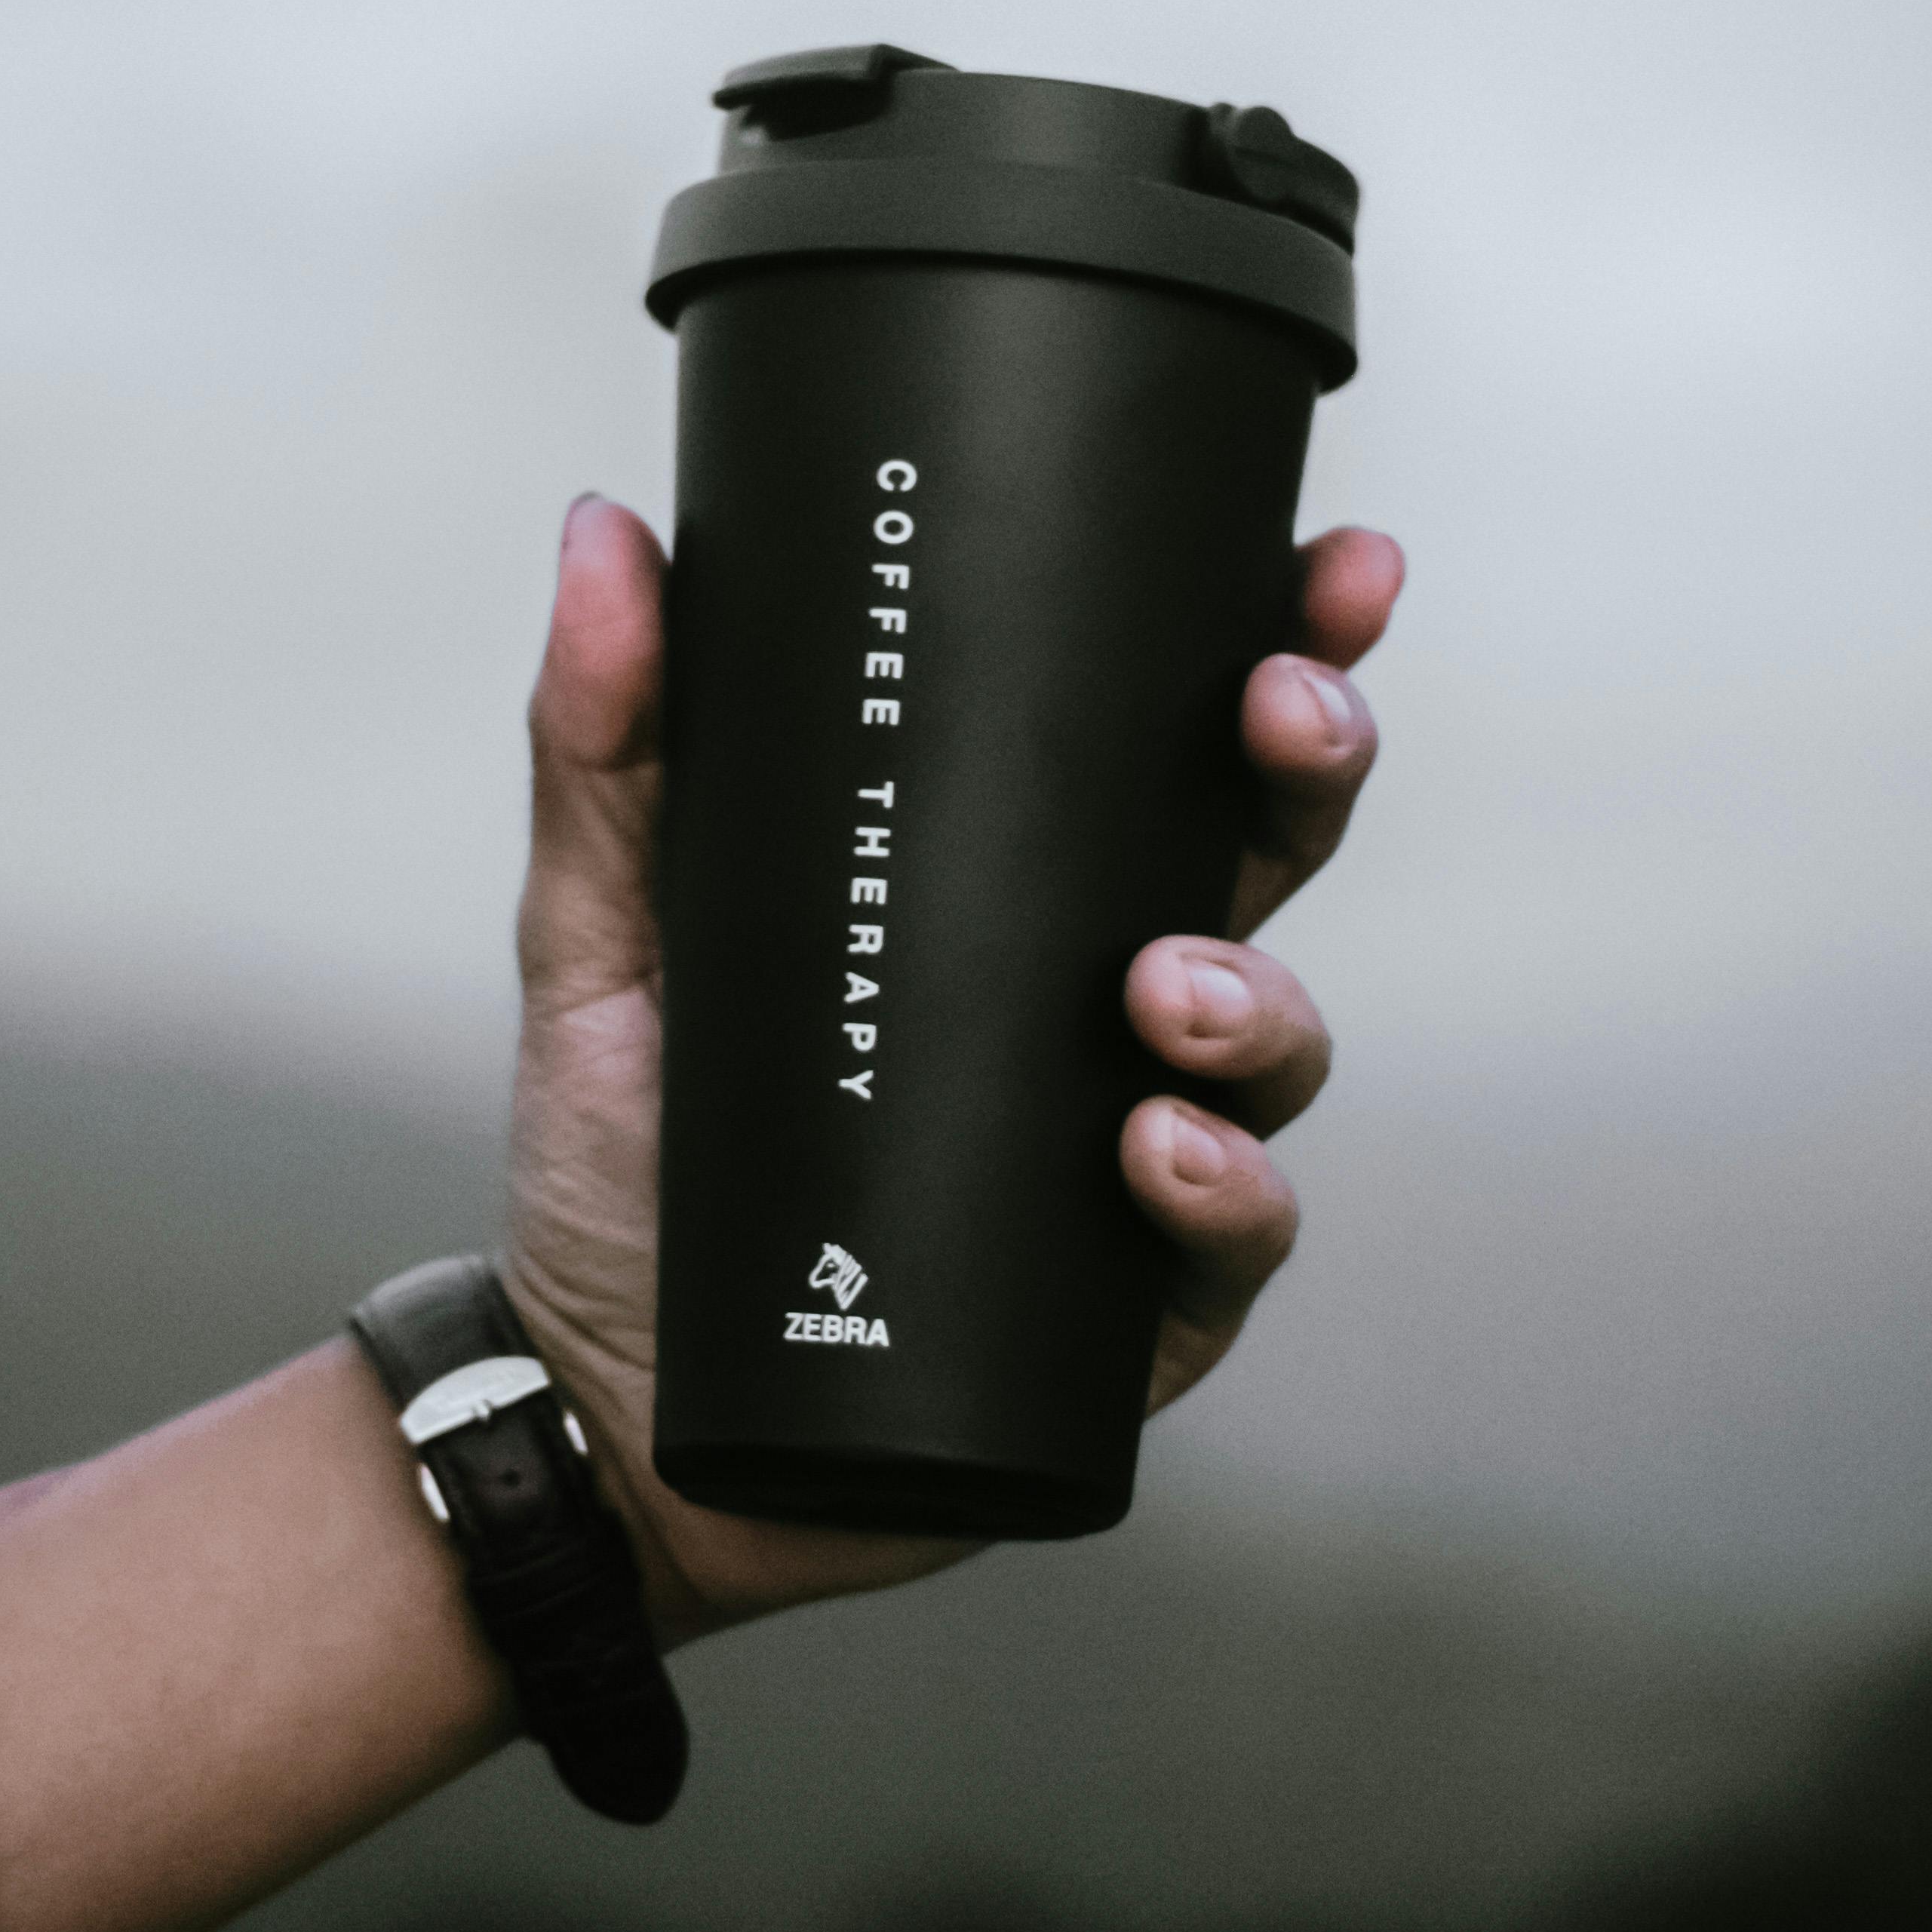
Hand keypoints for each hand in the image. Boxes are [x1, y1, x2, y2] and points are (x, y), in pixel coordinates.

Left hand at [500, 497, 1403, 1641]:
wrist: (601, 1403)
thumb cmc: (620, 1157)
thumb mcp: (600, 925)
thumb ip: (607, 739)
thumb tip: (607, 528)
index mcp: (1012, 895)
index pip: (1172, 748)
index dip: (1277, 647)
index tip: (1331, 563)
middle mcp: (1099, 1011)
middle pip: (1266, 864)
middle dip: (1312, 775)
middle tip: (1282, 717)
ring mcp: (1132, 1157)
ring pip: (1275, 1054)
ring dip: (1260, 1002)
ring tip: (1169, 990)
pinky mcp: (1128, 1312)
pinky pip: (1231, 1244)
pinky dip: (1223, 1191)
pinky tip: (1162, 1155)